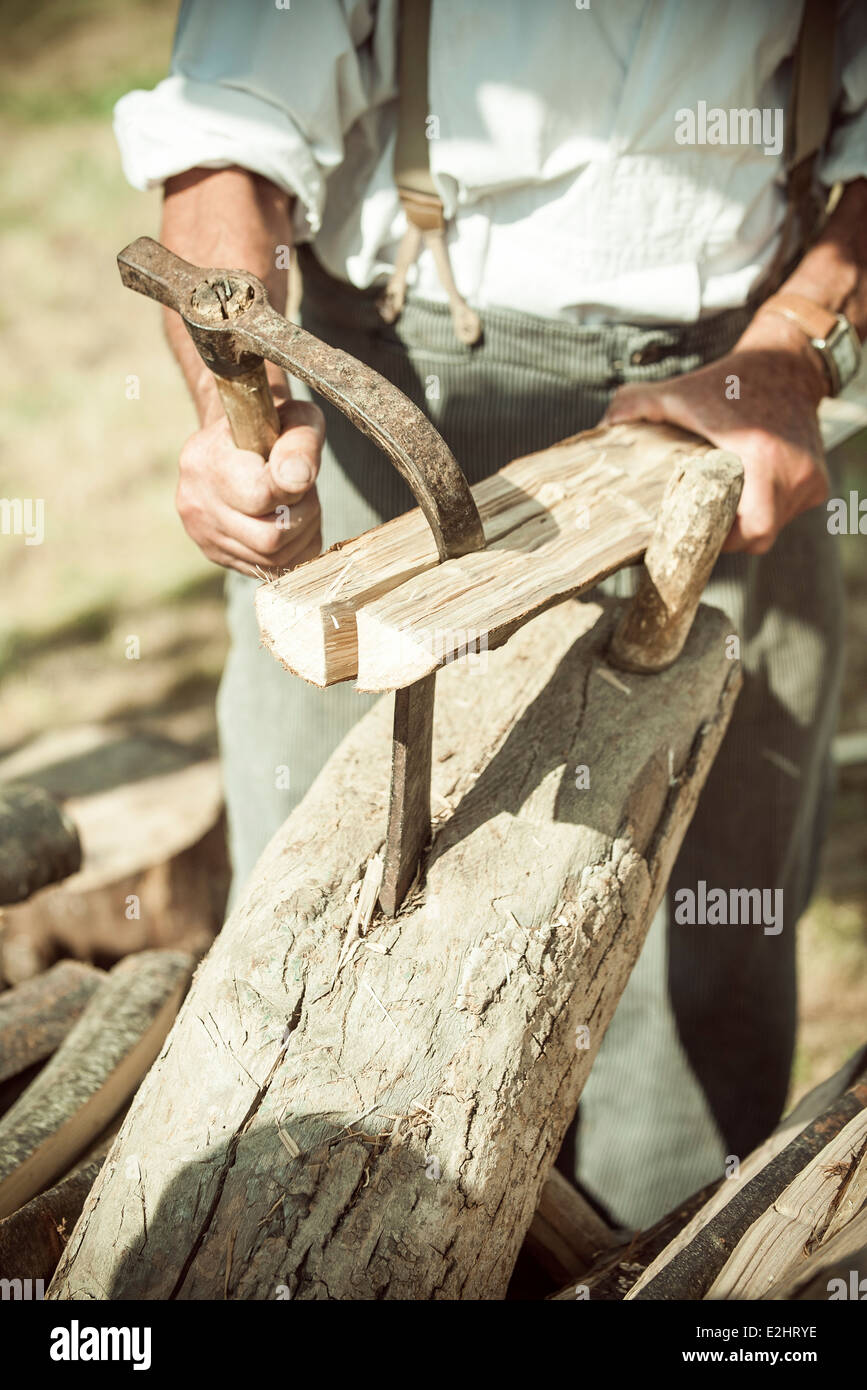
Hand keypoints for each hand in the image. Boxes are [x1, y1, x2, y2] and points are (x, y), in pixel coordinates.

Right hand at [176, 394, 324, 574]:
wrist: (237, 442)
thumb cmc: (272, 428)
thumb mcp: (295, 418)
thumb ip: (300, 443)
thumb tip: (297, 478)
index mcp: (206, 459)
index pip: (259, 496)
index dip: (297, 490)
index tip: (305, 476)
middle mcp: (195, 501)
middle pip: (269, 538)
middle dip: (303, 516)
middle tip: (305, 492)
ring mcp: (202, 533)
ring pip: (272, 559)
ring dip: (301, 534)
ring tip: (296, 504)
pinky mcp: (216, 554)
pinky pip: (269, 570)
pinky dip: (292, 551)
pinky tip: (290, 524)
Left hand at [602, 313, 828, 553]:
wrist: (788, 364)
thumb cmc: (731, 382)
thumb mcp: (680, 392)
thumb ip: (635, 405)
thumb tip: (602, 427)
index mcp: (761, 457)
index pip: (752, 530)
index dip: (724, 542)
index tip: (698, 534)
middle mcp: (793, 473)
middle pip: (760, 537)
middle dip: (731, 538)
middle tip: (703, 527)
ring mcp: (810, 480)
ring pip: (775, 526)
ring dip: (748, 523)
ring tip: (722, 507)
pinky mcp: (818, 482)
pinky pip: (788, 512)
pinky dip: (767, 509)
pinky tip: (747, 493)